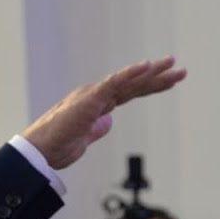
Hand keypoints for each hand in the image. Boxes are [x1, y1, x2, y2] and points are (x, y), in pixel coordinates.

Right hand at [22, 57, 186, 169]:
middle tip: (180, 70)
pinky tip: (147, 66)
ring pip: (127, 81)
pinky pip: (114, 83)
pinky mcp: (89, 99)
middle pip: (132, 84)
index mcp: (95, 105)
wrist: (39, 154)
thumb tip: (109, 122)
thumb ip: (96, 129)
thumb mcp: (83, 141)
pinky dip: (131, 73)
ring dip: (151, 73)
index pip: (128, 93)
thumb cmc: (56, 148)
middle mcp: (95, 95)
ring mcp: (93, 95)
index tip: (169, 81)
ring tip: (172, 65)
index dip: (149, 86)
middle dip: (158, 77)